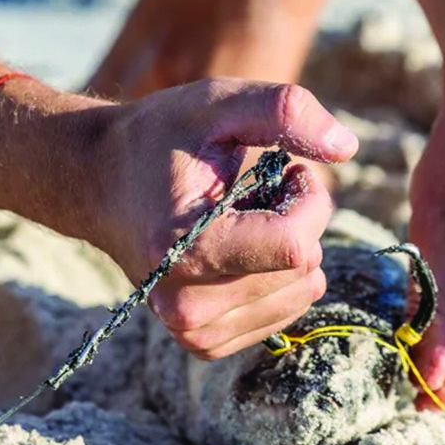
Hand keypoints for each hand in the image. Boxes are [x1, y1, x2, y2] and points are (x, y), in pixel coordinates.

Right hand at [92, 79, 357, 359]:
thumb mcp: (218, 102)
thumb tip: (346, 148)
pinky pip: (285, 312)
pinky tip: (241, 246)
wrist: (98, 181)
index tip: (286, 168)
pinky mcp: (203, 341)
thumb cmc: (159, 138)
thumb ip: (284, 111)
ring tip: (243, 217)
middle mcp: (185, 304)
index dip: (308, 198)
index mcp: (187, 249)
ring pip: (301, 292)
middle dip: (298, 219)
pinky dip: (277, 276)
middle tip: (255, 190)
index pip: (297, 246)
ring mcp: (193, 330)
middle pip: (304, 269)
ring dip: (289, 249)